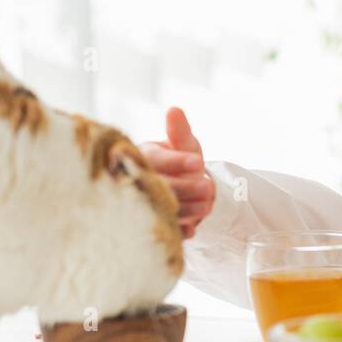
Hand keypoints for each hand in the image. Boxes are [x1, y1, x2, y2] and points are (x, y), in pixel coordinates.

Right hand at [139, 107, 215, 238]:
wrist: (185, 191)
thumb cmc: (181, 161)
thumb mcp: (184, 144)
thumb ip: (180, 132)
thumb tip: (174, 110)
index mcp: (138, 155)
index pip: (153, 158)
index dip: (175, 161)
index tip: (198, 162)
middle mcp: (132, 179)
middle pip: (154, 185)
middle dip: (184, 187)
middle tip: (208, 188)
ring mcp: (138, 204)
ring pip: (158, 209)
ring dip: (184, 210)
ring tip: (207, 206)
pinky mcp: (146, 225)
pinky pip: (159, 231)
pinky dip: (176, 232)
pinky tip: (191, 230)